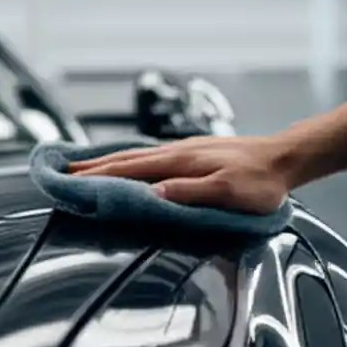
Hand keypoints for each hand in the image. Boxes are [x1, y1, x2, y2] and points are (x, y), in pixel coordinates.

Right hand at [67, 136, 293, 214]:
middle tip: (62, 171)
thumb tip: (152, 194)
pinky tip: (125, 165)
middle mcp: (176, 152)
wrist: (285, 158)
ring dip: (106, 162)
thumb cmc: (260, 182)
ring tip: (82, 167)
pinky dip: (127, 161)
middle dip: (91, 166)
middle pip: (124, 159)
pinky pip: (149, 157)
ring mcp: (183, 151)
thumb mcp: (227, 192)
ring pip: (135, 156)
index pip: (128, 169)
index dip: (97, 176)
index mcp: (179, 161)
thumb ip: (189, 193)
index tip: (69, 179)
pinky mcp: (192, 154)